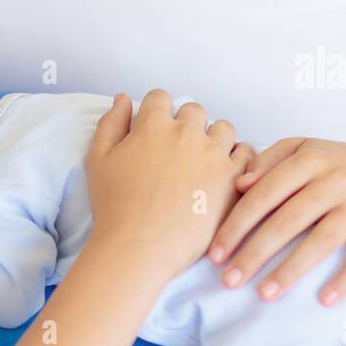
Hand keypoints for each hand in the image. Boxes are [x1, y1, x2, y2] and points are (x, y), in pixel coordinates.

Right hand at [86, 90, 255, 279]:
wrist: (138, 247)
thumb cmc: (113, 208)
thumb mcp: (98, 161)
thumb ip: (110, 123)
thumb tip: (123, 99)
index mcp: (152, 126)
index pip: (160, 98)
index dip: (156, 112)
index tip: (155, 130)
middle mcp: (185, 134)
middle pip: (194, 111)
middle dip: (186, 124)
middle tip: (178, 151)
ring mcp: (212, 155)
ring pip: (223, 128)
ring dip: (214, 138)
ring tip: (204, 161)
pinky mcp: (232, 179)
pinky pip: (247, 153)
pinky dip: (238, 158)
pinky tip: (225, 172)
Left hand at [207, 137, 345, 304]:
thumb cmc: (336, 165)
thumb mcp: (303, 149)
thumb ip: (268, 161)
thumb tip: (238, 184)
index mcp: (309, 159)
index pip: (263, 194)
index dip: (236, 225)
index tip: (214, 254)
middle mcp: (336, 179)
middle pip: (288, 220)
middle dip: (254, 253)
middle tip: (229, 281)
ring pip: (322, 240)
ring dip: (291, 270)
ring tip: (264, 294)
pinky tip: (324, 300)